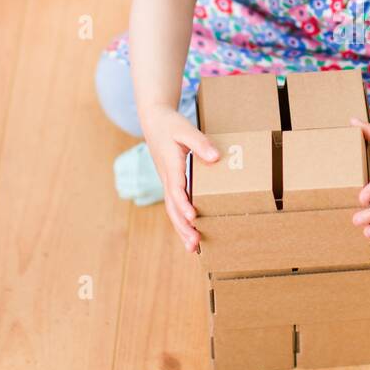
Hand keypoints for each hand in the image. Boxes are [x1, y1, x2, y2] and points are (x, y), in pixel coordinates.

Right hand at [143, 105, 218, 250]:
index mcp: (171, 165)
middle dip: (183, 227)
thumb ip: (200, 143)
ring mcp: (168, 183)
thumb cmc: (171, 125)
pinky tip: (192, 234)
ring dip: (182, 229)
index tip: (193, 216)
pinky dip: (182, 221)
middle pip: (173, 207)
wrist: (154, 122)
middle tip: (194, 244)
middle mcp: (167, 178)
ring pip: (173, 210)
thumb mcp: (185, 129)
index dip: (184, 204)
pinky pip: (176, 206)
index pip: (176, 189)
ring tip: (194, 248)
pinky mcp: (172, 184)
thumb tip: (215, 157)